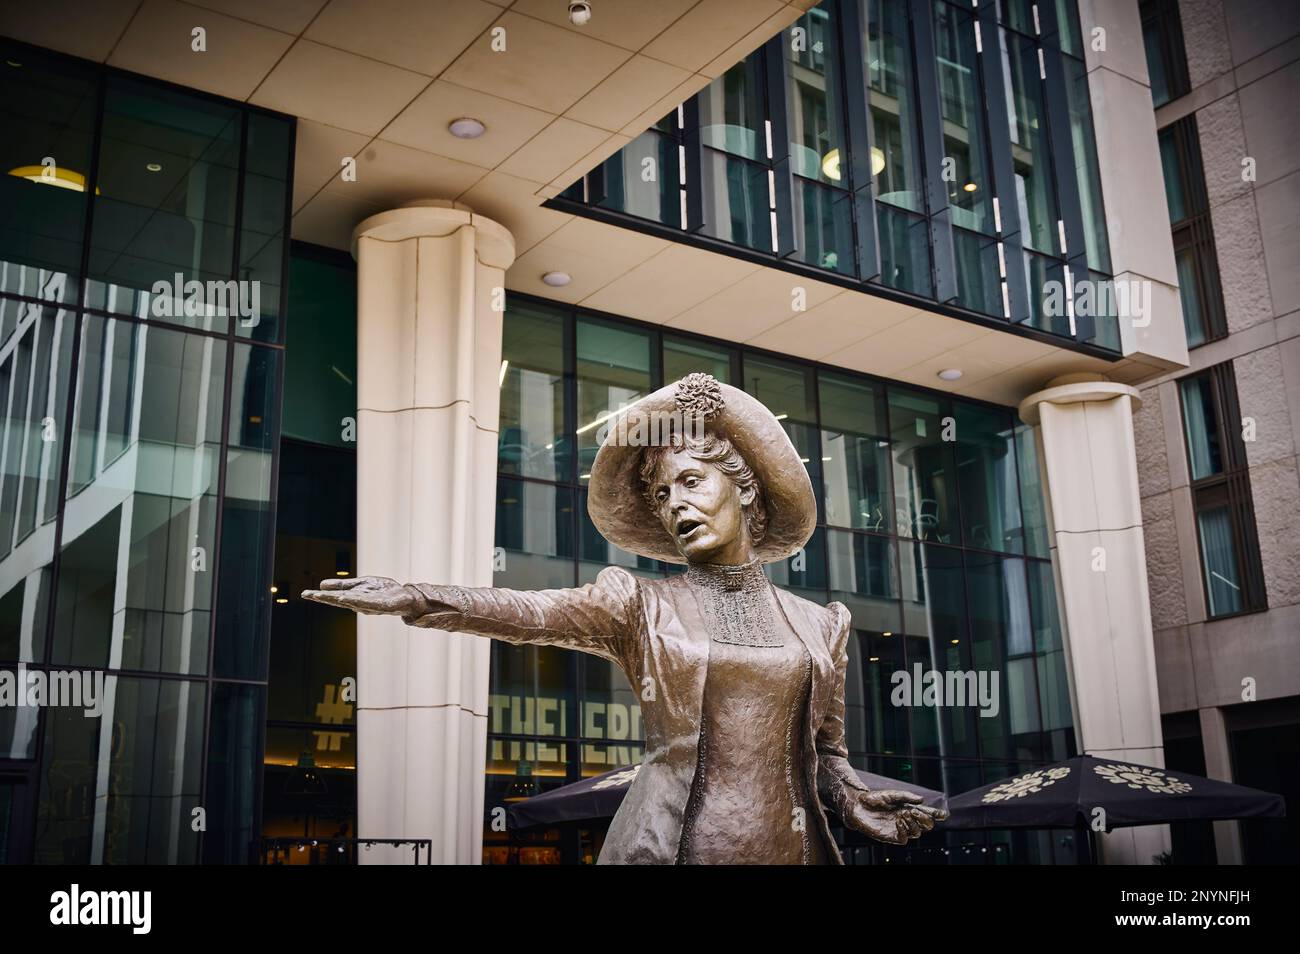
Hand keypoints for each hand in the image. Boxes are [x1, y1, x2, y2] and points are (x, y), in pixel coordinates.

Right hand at [301, 576, 417, 616]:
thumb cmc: (382, 591)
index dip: (320, 596)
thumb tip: (322, 585)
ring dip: (335, 599)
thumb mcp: (360, 584)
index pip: (334, 596)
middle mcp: (358, 603)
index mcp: (353, 598)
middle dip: (323, 598)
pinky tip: (344, 597)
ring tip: (322, 595)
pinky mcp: (380, 605)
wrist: (404, 597)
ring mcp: (369, 605)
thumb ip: (343, 585)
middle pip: (338, 600)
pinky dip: (354, 600)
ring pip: (349, 602)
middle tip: (308, 595)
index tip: (305, 593)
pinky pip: (366, 602)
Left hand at [843, 789, 947, 844]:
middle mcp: (907, 820)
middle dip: (925, 819)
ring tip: (903, 813)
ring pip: (917, 833)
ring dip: (914, 823)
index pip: (927, 814)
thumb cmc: (874, 799)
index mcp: (909, 809)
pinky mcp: (891, 837)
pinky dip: (904, 830)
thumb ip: (907, 796)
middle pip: (926, 826)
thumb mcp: (892, 794)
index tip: (943, 814)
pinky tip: (898, 821)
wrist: (857, 805)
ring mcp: (900, 829)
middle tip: (915, 811)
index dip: (937, 815)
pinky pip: (905, 839)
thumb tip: (921, 800)